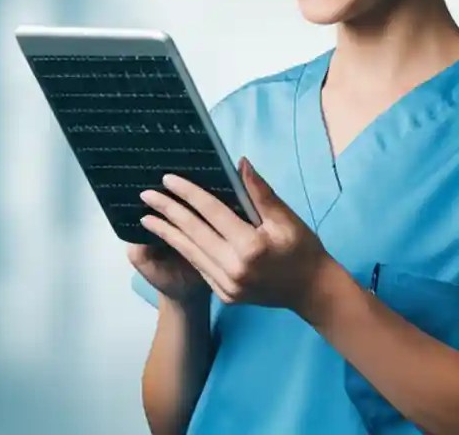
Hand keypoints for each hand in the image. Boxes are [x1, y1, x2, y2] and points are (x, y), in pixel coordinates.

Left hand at [139, 157, 332, 314]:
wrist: (312, 291)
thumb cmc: (303, 249)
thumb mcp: (286, 218)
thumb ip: (260, 192)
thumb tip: (240, 164)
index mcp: (251, 246)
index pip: (212, 212)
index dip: (188, 193)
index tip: (168, 179)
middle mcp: (234, 268)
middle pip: (194, 233)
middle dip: (168, 212)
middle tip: (147, 195)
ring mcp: (228, 285)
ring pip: (191, 253)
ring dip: (168, 233)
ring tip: (148, 217)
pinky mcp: (225, 295)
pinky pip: (200, 267)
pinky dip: (184, 251)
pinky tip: (171, 238)